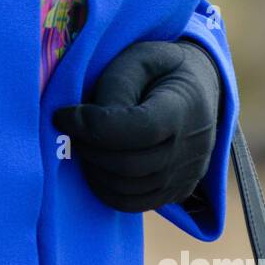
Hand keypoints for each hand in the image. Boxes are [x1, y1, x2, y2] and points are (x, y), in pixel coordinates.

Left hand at [52, 40, 221, 213]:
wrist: (201, 85)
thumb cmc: (161, 68)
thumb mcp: (138, 59)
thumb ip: (116, 88)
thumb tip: (89, 123)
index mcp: (183, 108)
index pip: (138, 130)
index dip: (93, 126)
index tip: (63, 114)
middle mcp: (191, 149)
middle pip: (129, 165)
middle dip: (88, 147)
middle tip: (68, 129)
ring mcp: (187, 175)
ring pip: (128, 189)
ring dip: (93, 169)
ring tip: (82, 143)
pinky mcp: (179, 192)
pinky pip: (135, 204)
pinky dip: (106, 189)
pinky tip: (95, 165)